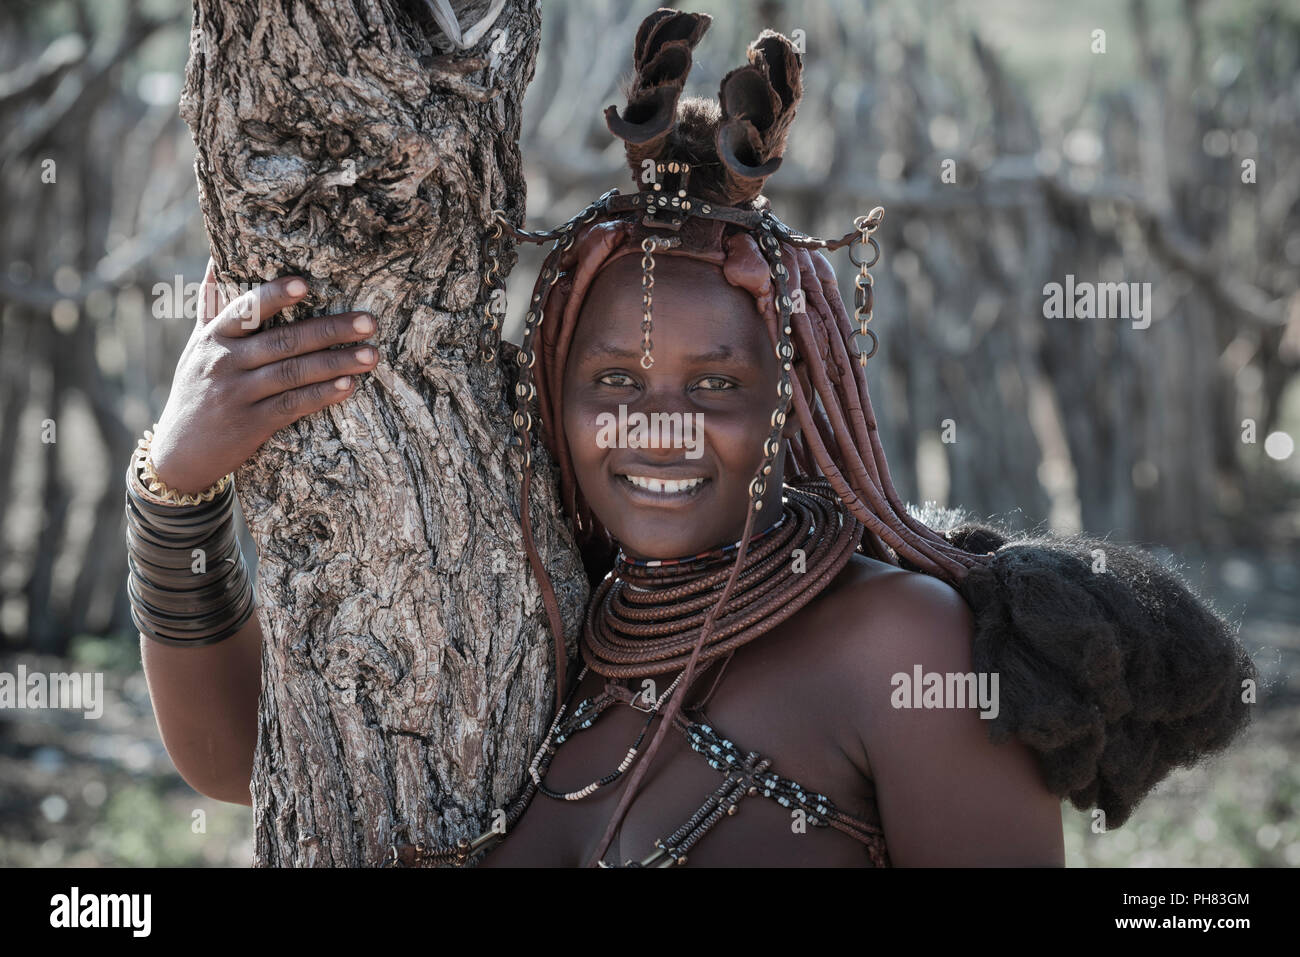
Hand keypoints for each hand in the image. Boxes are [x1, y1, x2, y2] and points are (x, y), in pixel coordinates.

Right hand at [148, 258, 378, 493]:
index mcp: (214, 338)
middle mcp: (225, 363)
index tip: (305, 284)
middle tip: (369, 322)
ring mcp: (239, 395)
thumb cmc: (196, 389)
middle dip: (329, 330)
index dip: (274, 296)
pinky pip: (293, 405)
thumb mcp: (197, 346)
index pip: (245, 311)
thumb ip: (212, 305)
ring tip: (371, 355)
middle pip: (283, 341)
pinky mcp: (252, 425)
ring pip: (294, 373)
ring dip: (336, 363)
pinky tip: (348, 386)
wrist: (179, 453)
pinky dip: (322, 395)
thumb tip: (217, 257)